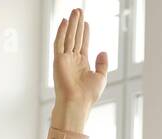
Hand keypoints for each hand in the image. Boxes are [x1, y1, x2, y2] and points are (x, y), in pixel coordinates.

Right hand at [51, 7, 108, 130]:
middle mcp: (72, 60)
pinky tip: (65, 22)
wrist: (77, 104)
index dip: (84, 33)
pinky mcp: (58, 60)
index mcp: (82, 64)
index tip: (86, 23)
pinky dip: (61, 32)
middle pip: (75, 37)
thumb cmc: (88, 95)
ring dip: (72, 24)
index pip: (82, 44)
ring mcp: (64, 60)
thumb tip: (103, 51)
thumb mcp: (101, 77)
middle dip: (78, 24)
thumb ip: (102, 64)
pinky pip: (59, 43)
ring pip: (68, 37)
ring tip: (75, 11)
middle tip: (79, 10)